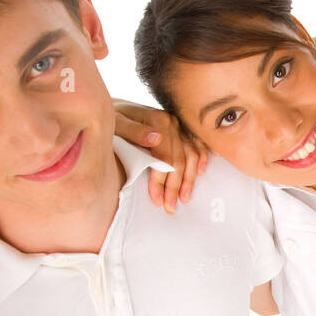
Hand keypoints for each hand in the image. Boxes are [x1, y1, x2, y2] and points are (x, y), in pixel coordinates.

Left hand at [113, 99, 209, 213]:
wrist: (117, 108)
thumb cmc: (114, 118)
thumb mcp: (116, 122)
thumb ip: (134, 130)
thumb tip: (157, 138)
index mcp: (158, 120)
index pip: (165, 157)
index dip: (161, 180)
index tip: (157, 198)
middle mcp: (173, 122)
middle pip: (180, 159)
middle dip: (175, 186)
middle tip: (169, 207)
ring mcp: (179, 126)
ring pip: (192, 155)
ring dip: (189, 179)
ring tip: (184, 197)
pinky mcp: (182, 131)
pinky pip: (198, 146)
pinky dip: (201, 159)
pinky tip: (200, 173)